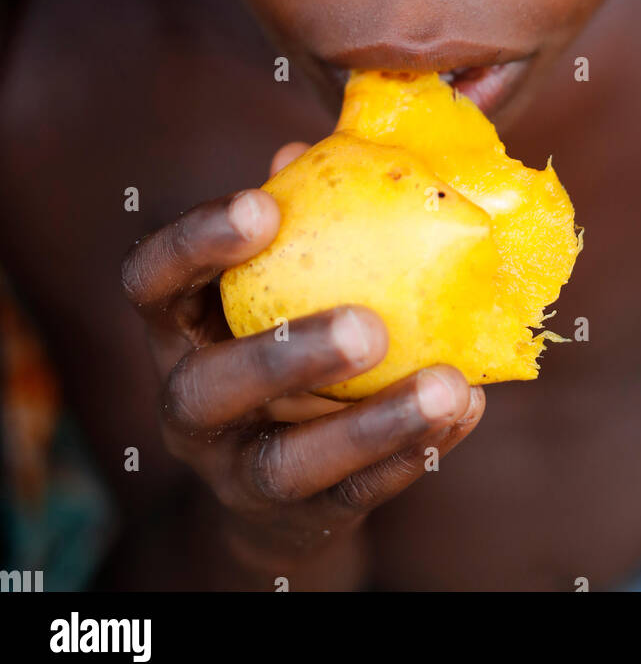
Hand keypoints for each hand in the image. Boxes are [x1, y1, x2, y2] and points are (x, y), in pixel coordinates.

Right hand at [121, 142, 485, 570]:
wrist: (281, 480)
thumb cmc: (283, 332)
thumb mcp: (276, 279)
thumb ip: (297, 218)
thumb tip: (312, 143)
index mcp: (177, 327)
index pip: (151, 280)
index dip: (196, 244)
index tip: (263, 207)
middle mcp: (188, 403)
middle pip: (208, 387)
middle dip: (286, 356)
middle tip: (370, 327)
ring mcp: (234, 472)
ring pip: (287, 464)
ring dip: (372, 425)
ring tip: (448, 384)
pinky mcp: (294, 519)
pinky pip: (353, 495)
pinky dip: (412, 453)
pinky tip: (467, 409)